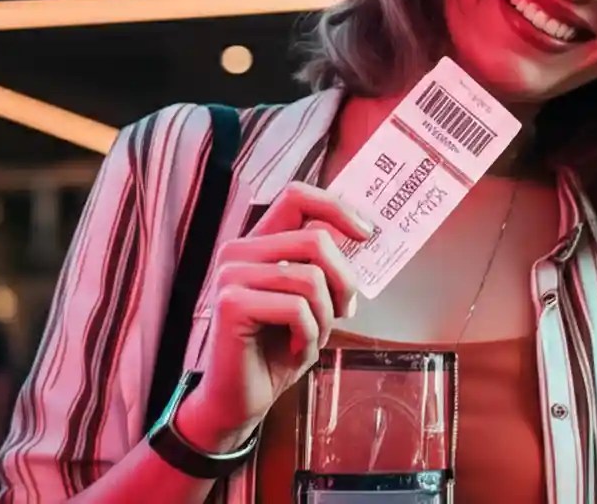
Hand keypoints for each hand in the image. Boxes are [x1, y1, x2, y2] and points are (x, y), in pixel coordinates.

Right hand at [175, 182, 371, 450]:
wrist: (239, 399)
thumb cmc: (275, 349)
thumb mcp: (309, 300)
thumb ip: (323, 265)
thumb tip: (361, 232)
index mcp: (257, 243)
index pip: (297, 196)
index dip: (337, 208)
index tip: (365, 233)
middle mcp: (239, 251)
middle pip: (315, 239)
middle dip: (345, 280)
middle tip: (344, 312)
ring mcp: (231, 275)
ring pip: (311, 277)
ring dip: (325, 316)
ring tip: (312, 336)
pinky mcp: (232, 304)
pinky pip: (296, 308)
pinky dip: (309, 335)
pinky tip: (294, 348)